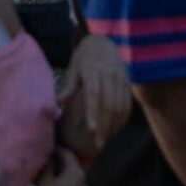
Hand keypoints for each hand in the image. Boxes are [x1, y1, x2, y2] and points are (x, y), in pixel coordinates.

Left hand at [57, 33, 131, 158]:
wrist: (103, 41)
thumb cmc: (84, 57)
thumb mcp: (73, 68)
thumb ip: (69, 86)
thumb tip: (58, 103)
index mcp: (93, 70)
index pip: (94, 95)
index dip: (93, 113)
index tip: (92, 130)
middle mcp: (109, 74)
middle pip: (108, 104)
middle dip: (104, 126)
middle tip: (98, 144)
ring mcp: (120, 78)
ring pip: (120, 106)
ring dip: (114, 125)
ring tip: (106, 139)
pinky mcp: (127, 81)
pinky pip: (128, 102)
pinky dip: (123, 117)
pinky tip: (116, 128)